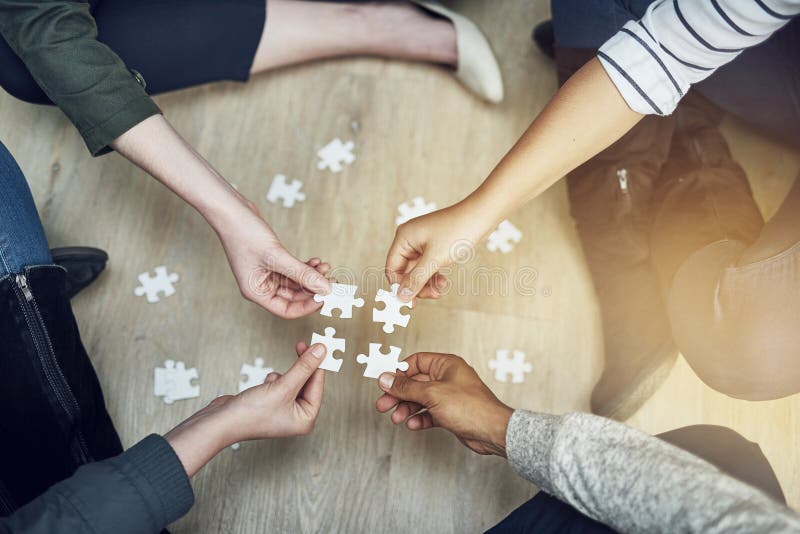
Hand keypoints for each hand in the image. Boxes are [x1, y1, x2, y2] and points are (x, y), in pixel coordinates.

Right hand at [165, 342, 326, 475]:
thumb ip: (304, 367)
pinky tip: (264, 385)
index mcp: (306, 419)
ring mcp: (284, 410)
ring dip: (284, 375)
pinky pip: (281, 384)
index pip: (318, 385)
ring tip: (272, 381)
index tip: (320, 345)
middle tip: (302, 345)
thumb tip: (321, 351)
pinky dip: (274, 380)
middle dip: (301, 367)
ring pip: (293, 381)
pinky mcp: (272, 403)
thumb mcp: (282, 387)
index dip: (318, 363)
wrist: (221, 421)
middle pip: (307, 382)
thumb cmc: (251, 414)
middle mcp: (297, 417)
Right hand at [214, 200, 331, 317]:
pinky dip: (305, 267)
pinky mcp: (272, 262)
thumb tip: (325, 288)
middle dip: (313, 289)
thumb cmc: (244, 234)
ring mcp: (266, 274)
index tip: (326, 297)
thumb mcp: (276, 256)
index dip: (308, 306)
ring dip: (311, 276)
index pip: (286, 310)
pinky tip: (316, 261)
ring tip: (325, 266)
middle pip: (294, 297)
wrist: (232, 211)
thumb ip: (302, 273)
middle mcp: (261, 287)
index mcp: (256, 292)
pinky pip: (293, 271)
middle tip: (332, 280)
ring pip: (296, 283)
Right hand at [375, 353, 512, 455]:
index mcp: (446, 365)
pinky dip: (419, 418)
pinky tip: (413, 424)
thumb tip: (386, 379)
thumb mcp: (432, 394)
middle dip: (399, 394)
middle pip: (415, 383)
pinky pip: (429, 413)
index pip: (416, 362)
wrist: (492, 432)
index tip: (386, 383)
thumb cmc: (471, 407)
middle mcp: (447, 378)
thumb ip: (406, 387)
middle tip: (383, 404)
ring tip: (397, 418)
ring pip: (420, 399)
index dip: (399, 372)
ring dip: (407, 408)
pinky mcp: (450, 413)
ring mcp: (449, 396)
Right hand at [385, 204, 491, 301]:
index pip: (392, 267)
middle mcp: (409, 240)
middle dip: (417, 285)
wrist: (480, 216)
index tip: (410, 301)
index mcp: (404, 237)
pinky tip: (443, 282)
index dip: (399, 286)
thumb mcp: (435, 259)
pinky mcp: (433, 247)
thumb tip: (401, 296)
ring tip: (441, 289)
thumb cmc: (457, 230)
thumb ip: (416, 279)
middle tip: (432, 296)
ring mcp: (421, 244)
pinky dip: (434, 276)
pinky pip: (427, 267)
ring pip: (417, 272)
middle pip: (404, 272)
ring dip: (427, 283)